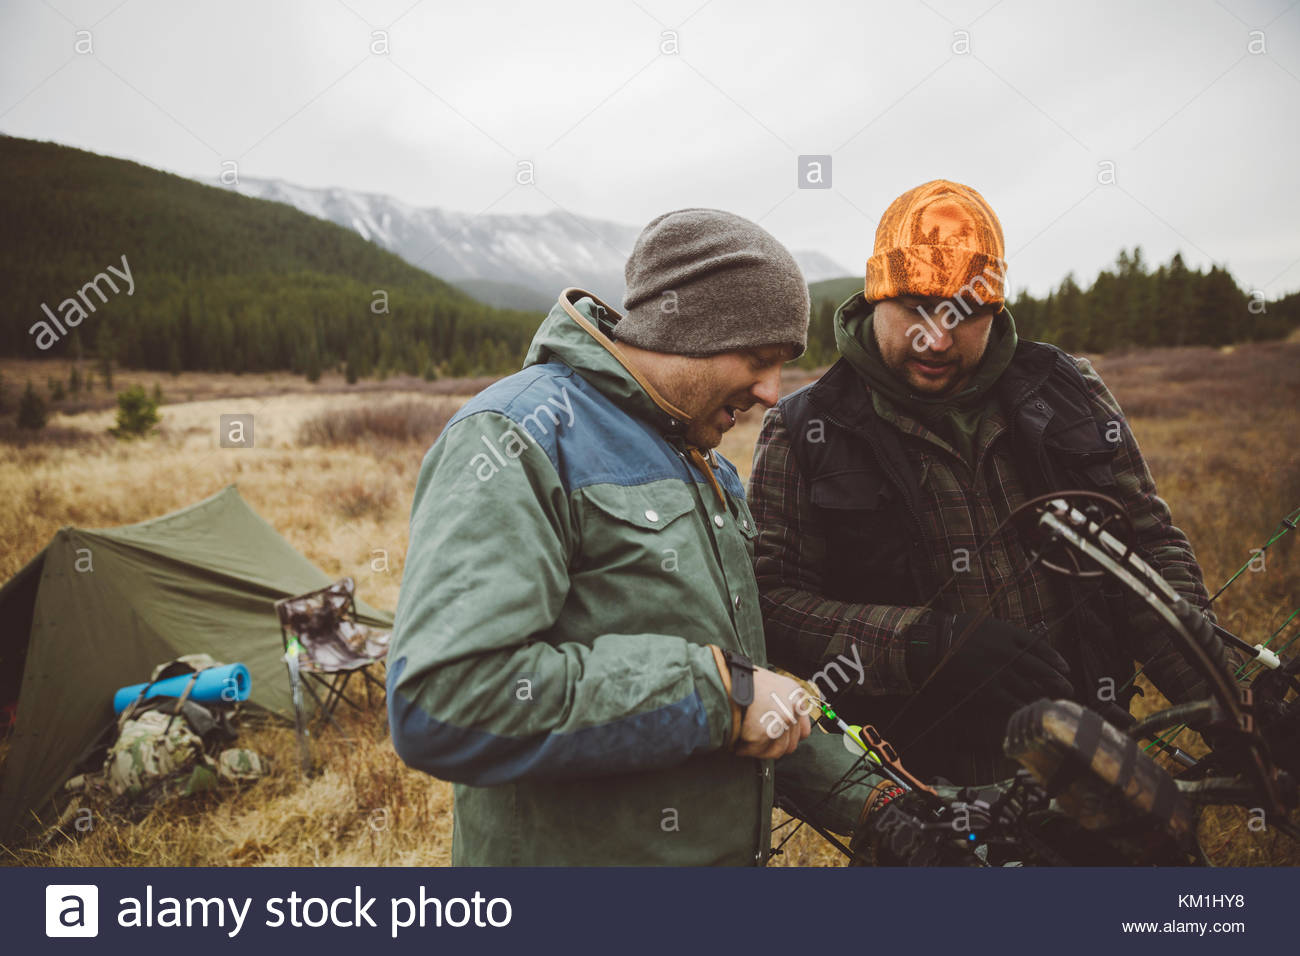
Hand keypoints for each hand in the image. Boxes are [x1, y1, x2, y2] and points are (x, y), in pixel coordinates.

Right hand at [711, 648, 811, 758]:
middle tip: (758, 740)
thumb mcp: (771, 683)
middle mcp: (792, 709)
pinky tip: (738, 743)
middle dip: (773, 745)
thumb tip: (782, 723)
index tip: (777, 737)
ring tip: (746, 742)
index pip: (804, 731)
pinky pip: (756, 752)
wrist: (724, 678)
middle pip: (791, 744)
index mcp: (795, 695)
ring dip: (760, 749)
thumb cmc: (742, 680)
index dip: (788, 736)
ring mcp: (779, 723)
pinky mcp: (763, 734)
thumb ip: (782, 703)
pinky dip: (746, 750)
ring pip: (776, 752)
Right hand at [907, 613, 1074, 715]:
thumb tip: (1019, 640)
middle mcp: (1009, 653)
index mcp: (1009, 633)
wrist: (935, 644)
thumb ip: (1004, 632)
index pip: (1040, 647)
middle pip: (1041, 669)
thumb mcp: (984, 622)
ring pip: (1029, 687)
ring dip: (1043, 695)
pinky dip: (1023, 707)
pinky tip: (1030, 710)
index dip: (1055, 659)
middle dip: (1057, 681)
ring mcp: (1000, 672)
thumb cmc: (956, 629)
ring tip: (1051, 701)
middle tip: (1068, 688)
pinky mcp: (989, 689)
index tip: (1065, 667)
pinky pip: (1012, 701)